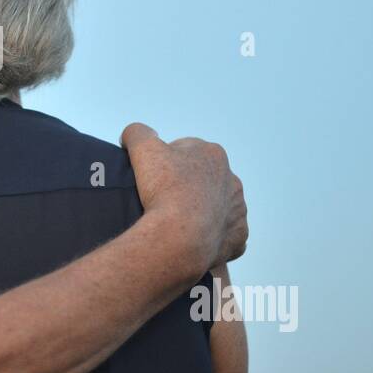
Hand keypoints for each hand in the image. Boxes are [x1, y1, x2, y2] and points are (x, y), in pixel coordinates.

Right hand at [120, 123, 247, 272]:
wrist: (179, 237)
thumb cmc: (164, 190)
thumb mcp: (142, 148)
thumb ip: (138, 132)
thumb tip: (134, 133)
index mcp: (213, 155)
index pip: (186, 151)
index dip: (166, 161)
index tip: (153, 177)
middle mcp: (232, 180)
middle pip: (203, 179)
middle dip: (186, 186)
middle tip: (161, 199)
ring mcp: (237, 210)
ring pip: (216, 207)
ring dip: (200, 211)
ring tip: (176, 221)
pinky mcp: (238, 236)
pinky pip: (224, 235)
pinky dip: (211, 237)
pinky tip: (193, 239)